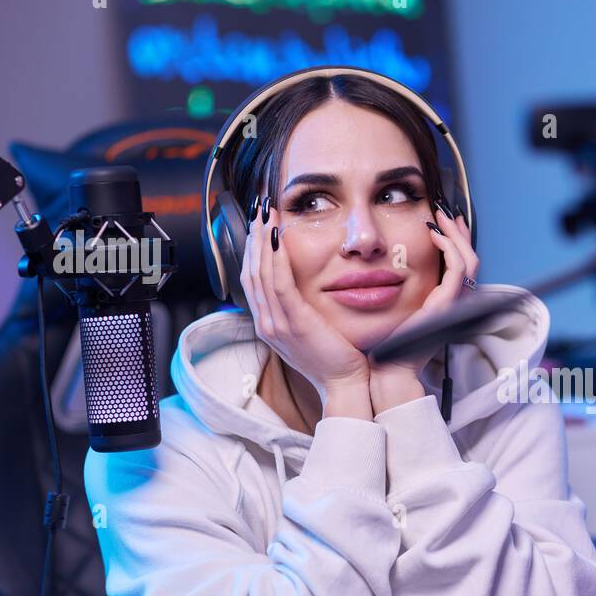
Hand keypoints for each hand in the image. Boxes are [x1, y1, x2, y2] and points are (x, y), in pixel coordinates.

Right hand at [241, 198, 370, 415]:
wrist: (345, 386)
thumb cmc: (336, 359)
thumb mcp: (312, 331)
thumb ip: (301, 309)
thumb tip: (302, 288)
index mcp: (270, 324)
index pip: (253, 279)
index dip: (253, 249)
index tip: (260, 224)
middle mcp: (267, 323)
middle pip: (251, 271)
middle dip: (253, 237)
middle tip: (258, 209)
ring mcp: (276, 324)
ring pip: (260, 273)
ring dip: (261, 239)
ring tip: (265, 213)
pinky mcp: (293, 322)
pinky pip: (278, 283)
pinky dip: (275, 257)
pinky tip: (277, 236)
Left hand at [369, 199, 479, 414]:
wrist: (386, 368)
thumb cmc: (385, 343)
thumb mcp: (394, 307)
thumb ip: (398, 288)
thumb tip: (386, 266)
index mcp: (444, 303)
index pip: (459, 266)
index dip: (455, 241)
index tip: (440, 221)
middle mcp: (453, 303)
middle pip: (469, 259)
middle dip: (459, 232)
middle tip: (444, 211)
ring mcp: (452, 305)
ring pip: (469, 261)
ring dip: (456, 235)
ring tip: (440, 216)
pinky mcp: (445, 306)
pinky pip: (457, 271)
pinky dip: (449, 248)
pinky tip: (434, 234)